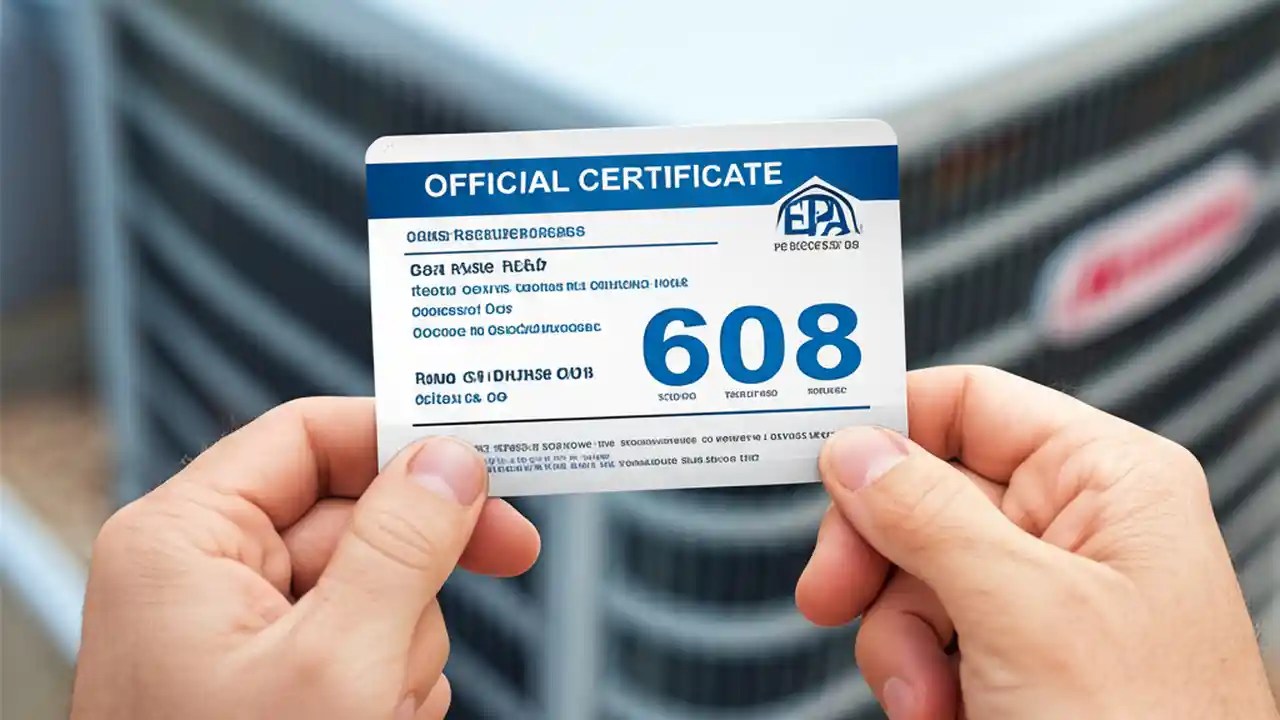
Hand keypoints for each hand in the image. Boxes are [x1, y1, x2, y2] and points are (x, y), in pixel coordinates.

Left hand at [71, 398, 539, 719]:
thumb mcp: (337, 663)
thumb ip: (402, 545)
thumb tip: (450, 460)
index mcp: (185, 541)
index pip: (310, 437)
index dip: (402, 439)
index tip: (488, 456)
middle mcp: (206, 576)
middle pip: (357, 515)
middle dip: (415, 569)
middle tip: (506, 555)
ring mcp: (244, 635)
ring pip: (377, 586)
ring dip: (406, 643)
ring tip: (381, 706)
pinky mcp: (277, 684)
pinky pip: (370, 644)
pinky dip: (392, 682)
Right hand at [796, 366, 1276, 718]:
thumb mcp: (1024, 612)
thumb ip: (929, 516)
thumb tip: (854, 449)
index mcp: (1106, 479)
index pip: (969, 404)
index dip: (888, 426)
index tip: (817, 463)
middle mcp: (1075, 526)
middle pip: (923, 494)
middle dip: (878, 561)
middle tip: (831, 594)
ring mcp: (1045, 594)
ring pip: (914, 573)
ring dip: (897, 639)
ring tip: (924, 695)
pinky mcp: (1019, 655)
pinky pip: (927, 633)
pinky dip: (915, 676)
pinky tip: (942, 713)